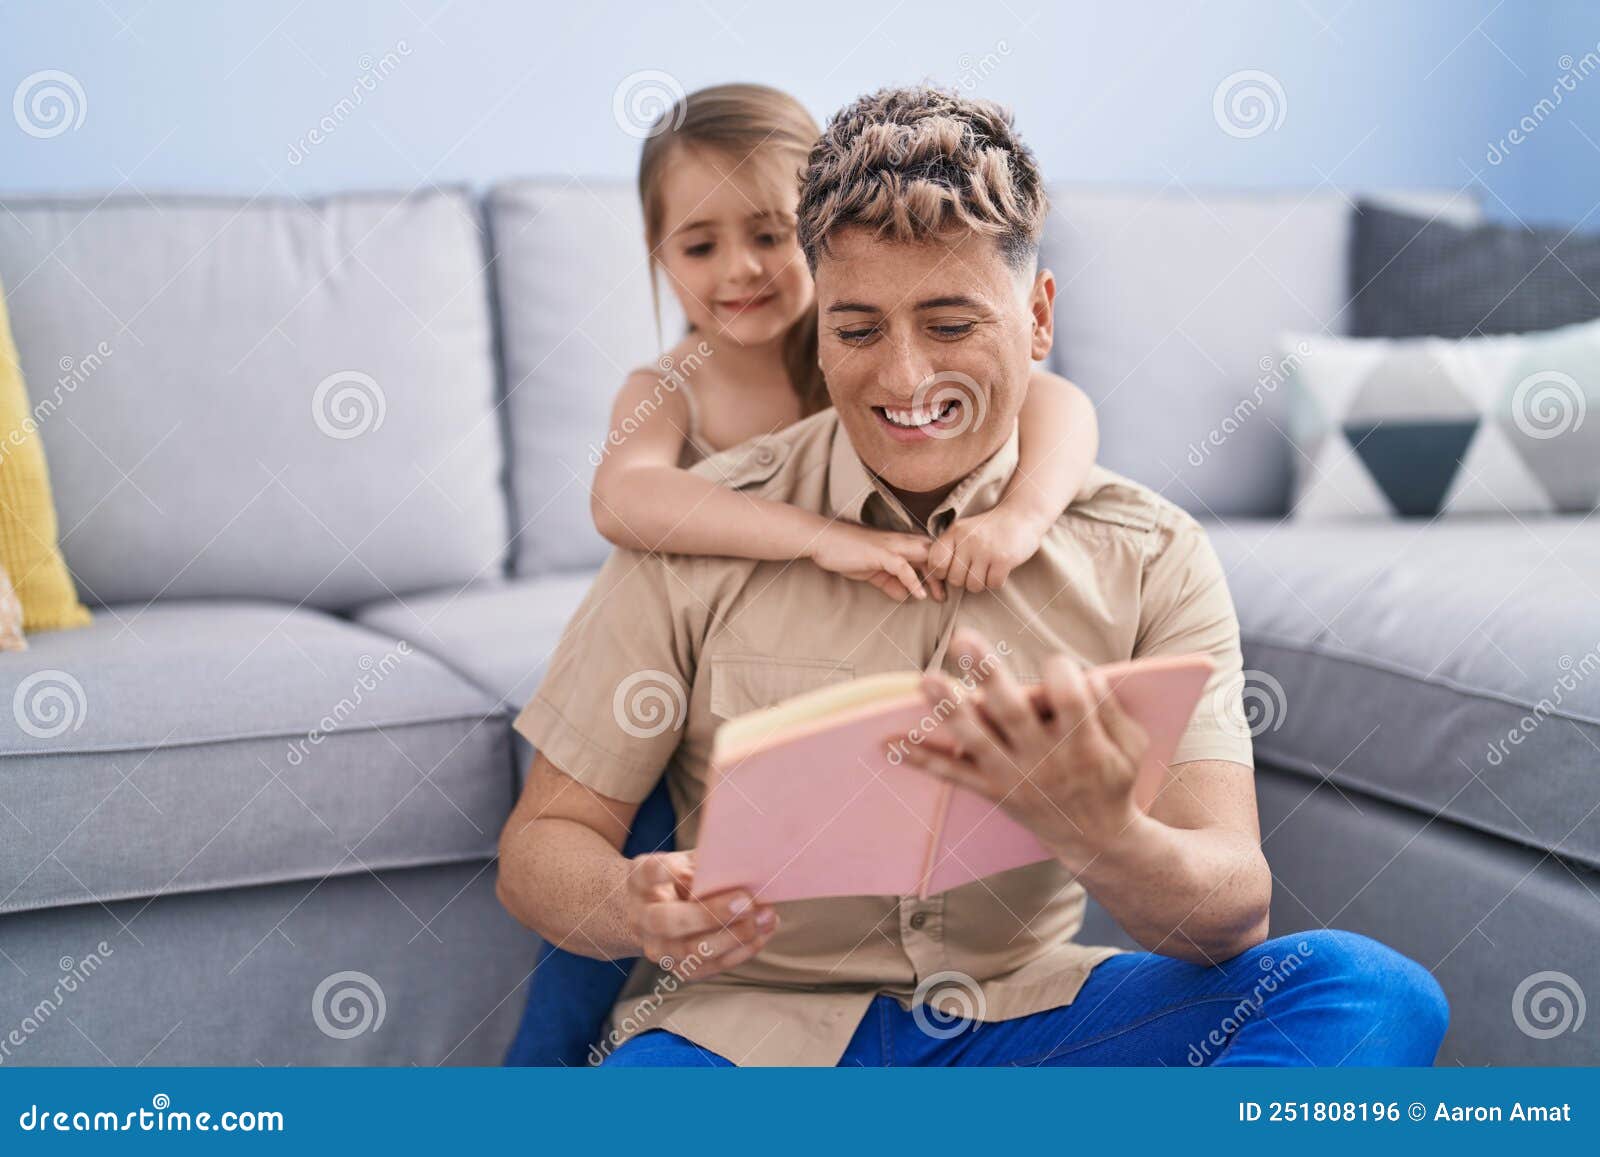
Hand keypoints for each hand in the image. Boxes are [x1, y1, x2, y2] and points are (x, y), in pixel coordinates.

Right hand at [623, 850, 779, 979]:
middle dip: (710, 914)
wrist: (656, 911)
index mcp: (640, 881)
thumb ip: (704, 862)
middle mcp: (642, 918)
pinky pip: (711, 966)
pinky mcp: (678, 967)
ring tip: (765, 916)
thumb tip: (740, 865)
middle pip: (667, 922)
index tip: (689, 870)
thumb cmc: (679, 878)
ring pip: (692, 951)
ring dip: (734, 936)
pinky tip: (762, 932)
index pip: (649, 873)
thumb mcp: (684, 861)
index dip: (668, 872)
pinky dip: (741, 951)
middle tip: (746, 901)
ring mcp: (657, 947)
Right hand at [809, 522, 938, 601]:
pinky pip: (903, 567)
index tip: (944, 589)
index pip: (927, 554)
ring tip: (940, 597)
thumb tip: (905, 597)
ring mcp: (891, 545)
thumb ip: (890, 583)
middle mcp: (900, 541)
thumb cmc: (846, 553)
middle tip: (947, 595)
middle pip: (932, 554)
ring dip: (934, 578)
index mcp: (899, 544)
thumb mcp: (873, 572)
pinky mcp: (880, 553)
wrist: (823, 541)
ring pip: (923, 557)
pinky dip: (913, 581)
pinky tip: (920, 595)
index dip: (938, 570)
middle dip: (942, 574)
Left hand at [894, 629, 1151, 869]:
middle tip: (964, 639)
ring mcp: (1015, 776)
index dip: (1062, 673)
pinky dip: (921, 759)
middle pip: (1012, 712)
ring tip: (927, 680)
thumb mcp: (1132, 746)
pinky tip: (890, 743)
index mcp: (1084, 743)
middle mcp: (1045, 759)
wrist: (1096, 838)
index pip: (1070, 698)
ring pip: (977, 740)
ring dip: (950, 710)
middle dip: (989, 675)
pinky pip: (953, 774)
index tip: (1059, 664)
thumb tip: (1088, 673)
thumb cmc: (1114, 778)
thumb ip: (1112, 710)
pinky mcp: (993, 791)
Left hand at [928, 507, 1046, 592]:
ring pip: (974, 585)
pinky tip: (999, 570)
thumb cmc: (989, 527)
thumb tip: (934, 574)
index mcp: (955, 532)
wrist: (1021, 514)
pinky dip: (996, 582)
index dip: (942, 572)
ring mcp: (986, 550)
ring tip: (986, 570)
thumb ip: (949, 547)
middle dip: (964, 580)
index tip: (953, 569)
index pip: (936, 562)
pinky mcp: (1004, 559)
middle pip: (955, 579)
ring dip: (980, 583)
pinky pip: (993, 584)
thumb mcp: (964, 529)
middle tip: (974, 570)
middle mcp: (968, 541)